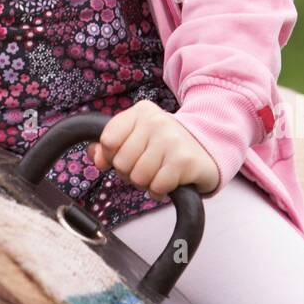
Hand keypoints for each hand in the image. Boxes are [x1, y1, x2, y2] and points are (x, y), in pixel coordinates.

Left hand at [86, 100, 219, 197]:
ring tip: (159, 173)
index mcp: (140, 112)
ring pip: (138, 178)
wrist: (207, 149)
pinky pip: (156, 187)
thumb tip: (95, 156)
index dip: (113, 156)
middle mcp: (156, 121)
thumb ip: (112, 145)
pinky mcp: (184, 160)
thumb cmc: (166, 145)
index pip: (108, 141)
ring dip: (146, 183)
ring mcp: (171, 139)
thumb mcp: (138, 137)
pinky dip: (160, 191)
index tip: (127, 155)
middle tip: (147, 167)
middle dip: (130, 173)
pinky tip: (169, 181)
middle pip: (121, 163)